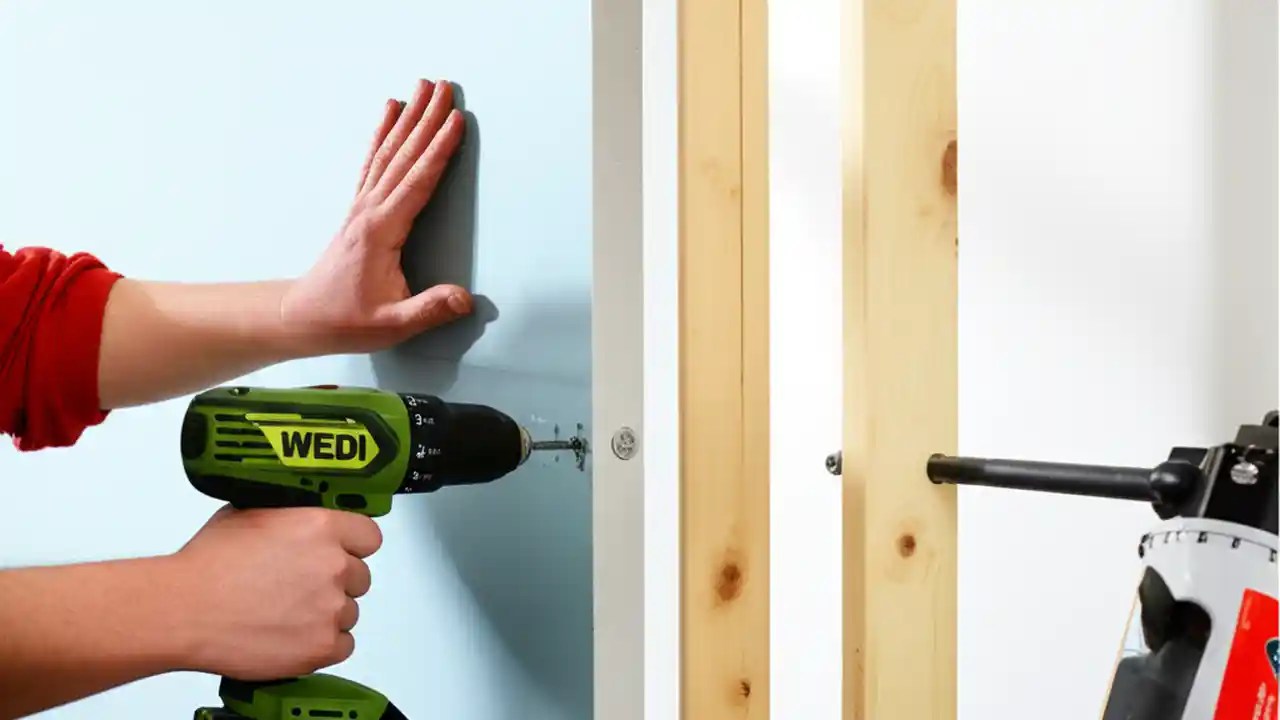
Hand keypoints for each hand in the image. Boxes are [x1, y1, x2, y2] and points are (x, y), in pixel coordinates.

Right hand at [170, 506, 382, 678]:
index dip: (353, 546)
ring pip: (350, 612)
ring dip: (327, 614)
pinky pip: (343, 645)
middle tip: (303, 587)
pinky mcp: (321, 646)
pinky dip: (324, 644)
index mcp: (322, 527)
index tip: (339, 552)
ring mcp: (331, 608)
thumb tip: (301, 520)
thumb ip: (290, 517)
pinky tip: (295, 637)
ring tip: (288, 614)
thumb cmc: (207, 564)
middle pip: (360, 576)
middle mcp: (334, 565)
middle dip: (336, 582)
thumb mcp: (250, 514)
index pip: (369, 536)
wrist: (183, 610)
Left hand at [280, 78, 472, 354]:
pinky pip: (375, 161)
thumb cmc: (347, 320)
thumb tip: (465, 298)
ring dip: (408, 118)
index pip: (418, 181)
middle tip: (445, 86)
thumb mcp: (392, 323)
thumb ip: (429, 309)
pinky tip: (390, 113)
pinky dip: (384, 133)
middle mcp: (370, 210)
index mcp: (382, 231)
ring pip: (389, 152)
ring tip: (422, 87)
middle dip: (427, 118)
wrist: (304, 316)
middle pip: (404, 155)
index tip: (456, 120)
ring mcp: (362, 206)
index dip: (439, 150)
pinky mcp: (359, 209)